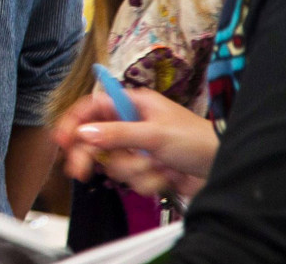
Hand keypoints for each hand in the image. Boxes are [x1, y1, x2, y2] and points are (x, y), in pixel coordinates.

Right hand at [52, 87, 218, 197]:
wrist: (224, 167)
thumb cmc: (196, 139)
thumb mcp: (155, 134)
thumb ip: (118, 134)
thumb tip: (84, 133)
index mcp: (133, 104)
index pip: (93, 108)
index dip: (74, 122)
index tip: (61, 139)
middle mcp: (132, 124)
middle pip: (96, 140)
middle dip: (93, 157)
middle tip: (80, 172)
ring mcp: (139, 148)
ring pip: (113, 163)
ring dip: (132, 170)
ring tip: (156, 166)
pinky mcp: (146, 169)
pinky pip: (130, 179)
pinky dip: (147, 181)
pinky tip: (165, 175)